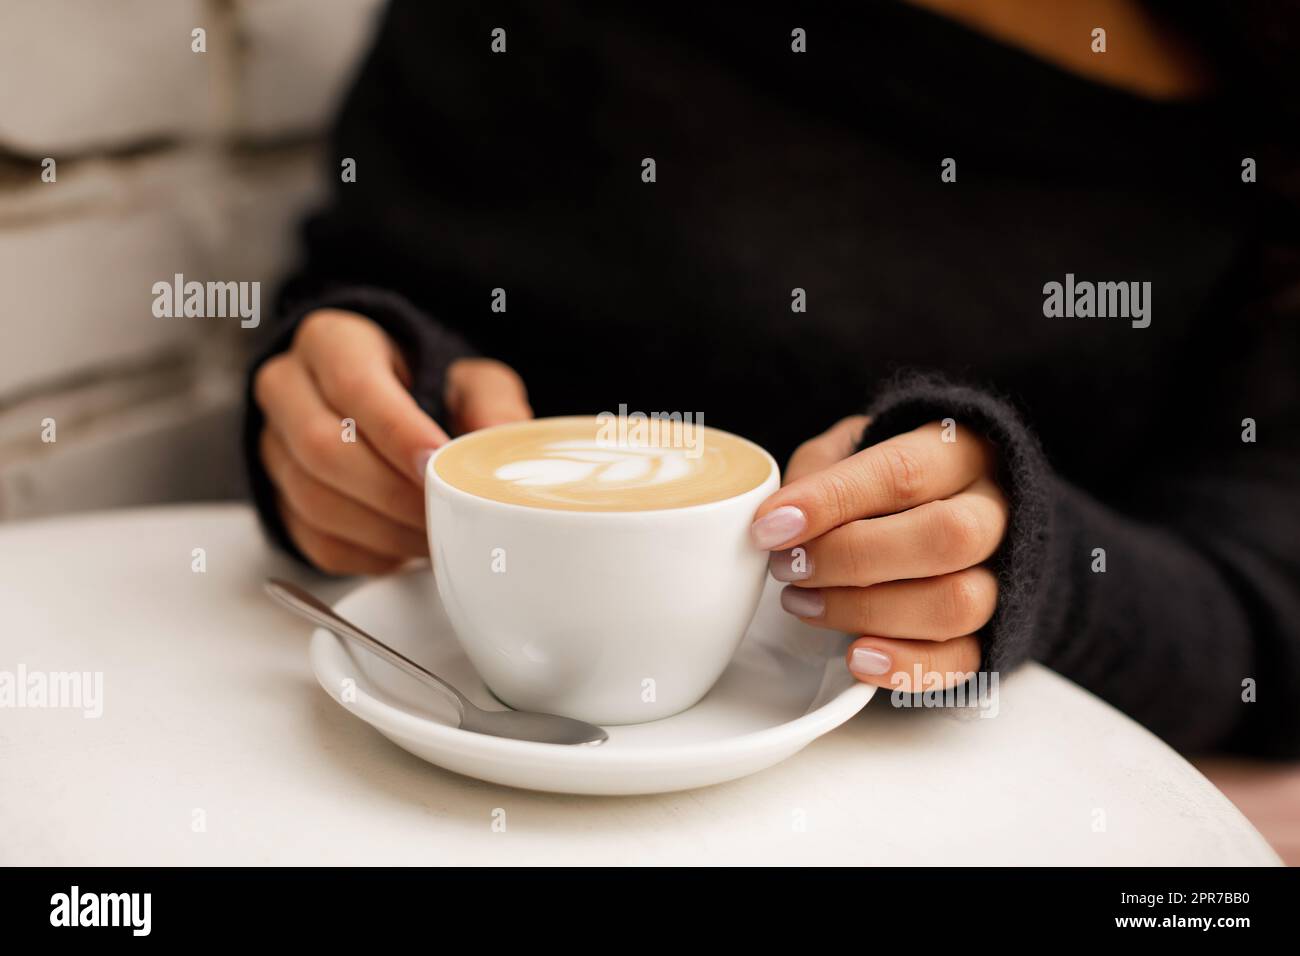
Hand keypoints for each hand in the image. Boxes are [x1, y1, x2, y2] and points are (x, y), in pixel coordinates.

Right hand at [253, 309, 530, 573]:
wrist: (390, 405)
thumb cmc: (433, 387)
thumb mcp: (470, 378)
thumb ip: (491, 404)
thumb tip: (502, 438)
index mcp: (332, 341)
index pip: (353, 385)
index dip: (396, 430)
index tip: (437, 462)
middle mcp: (287, 388)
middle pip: (323, 448)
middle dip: (393, 491)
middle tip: (446, 511)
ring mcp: (273, 447)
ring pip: (316, 499)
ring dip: (384, 530)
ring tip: (436, 536)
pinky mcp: (280, 499)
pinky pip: (317, 540)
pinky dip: (370, 554)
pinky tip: (408, 548)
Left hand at [750, 416, 1007, 689]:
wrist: (935, 508)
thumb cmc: (883, 478)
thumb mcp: (846, 450)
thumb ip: (817, 474)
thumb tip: (780, 521)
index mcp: (960, 450)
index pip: (904, 472)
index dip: (832, 501)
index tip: (771, 526)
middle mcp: (994, 510)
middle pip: (947, 536)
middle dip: (852, 558)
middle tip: (789, 567)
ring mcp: (1002, 575)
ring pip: (958, 601)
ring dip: (867, 611)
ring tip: (804, 604)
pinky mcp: (992, 633)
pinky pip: (963, 659)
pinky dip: (905, 665)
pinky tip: (856, 655)